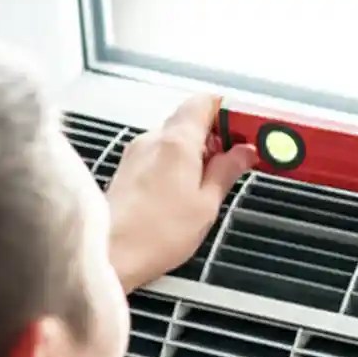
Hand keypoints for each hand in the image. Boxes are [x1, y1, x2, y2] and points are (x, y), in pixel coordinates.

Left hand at [105, 95, 257, 291]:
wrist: (110, 255)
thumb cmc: (157, 234)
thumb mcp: (206, 204)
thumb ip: (227, 171)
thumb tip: (245, 152)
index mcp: (177, 141)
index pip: (205, 102)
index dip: (230, 112)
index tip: (247, 132)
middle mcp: (153, 139)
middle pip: (190, 120)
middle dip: (216, 136)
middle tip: (237, 161)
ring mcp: (136, 153)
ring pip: (173, 139)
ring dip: (196, 153)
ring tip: (210, 183)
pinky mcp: (127, 170)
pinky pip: (158, 155)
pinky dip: (176, 164)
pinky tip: (184, 192)